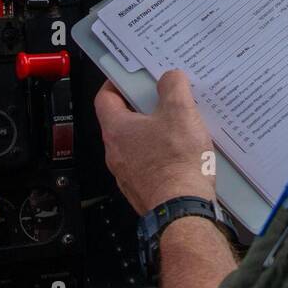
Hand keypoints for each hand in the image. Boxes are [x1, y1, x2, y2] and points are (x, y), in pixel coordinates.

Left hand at [94, 70, 215, 214]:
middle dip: (142, 108)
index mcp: (117, 130)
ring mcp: (128, 173)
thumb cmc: (177, 165)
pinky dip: (161, 154)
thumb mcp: (180, 112)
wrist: (182, 210)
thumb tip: (170, 78)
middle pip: (122, 121)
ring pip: (137, 144)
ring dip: (154, 132)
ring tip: (179, 125)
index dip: (116, 84)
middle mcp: (116, 153)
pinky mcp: (143, 188)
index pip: (104, 98)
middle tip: (162, 98)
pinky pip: (148, 163)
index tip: (130, 78)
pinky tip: (182, 152)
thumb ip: (173, 87)